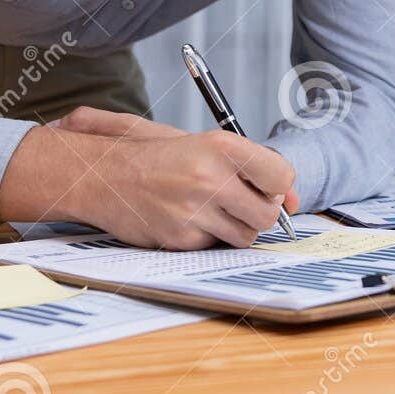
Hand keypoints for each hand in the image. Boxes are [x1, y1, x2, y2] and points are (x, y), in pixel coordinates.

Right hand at [11, 106, 299, 249]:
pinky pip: (213, 247)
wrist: (98, 174)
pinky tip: (184, 218)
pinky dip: (206, 238)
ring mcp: (194, 211)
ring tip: (208, 208)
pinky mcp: (179, 238)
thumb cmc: (155, 156)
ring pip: (245, 236)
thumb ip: (253, 168)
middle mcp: (210, 178)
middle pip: (268, 214)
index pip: (281, 176)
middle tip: (237, 201)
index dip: (278, 186)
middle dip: (259, 212)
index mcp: (221, 146)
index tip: (265, 186)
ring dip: (234, 228)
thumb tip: (296, 201)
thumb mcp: (203, 146)